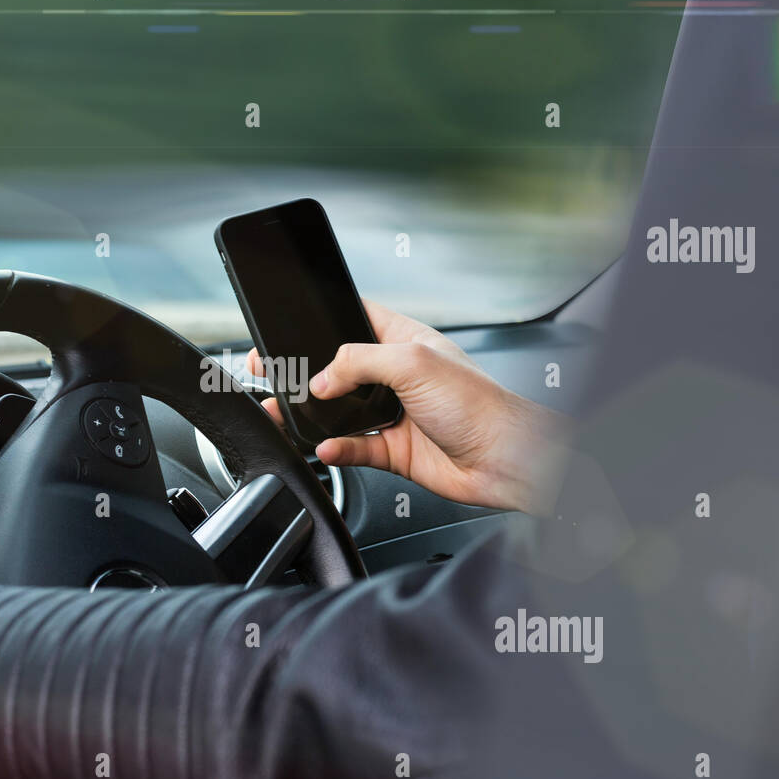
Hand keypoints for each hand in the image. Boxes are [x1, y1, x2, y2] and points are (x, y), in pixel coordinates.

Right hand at [247, 300, 565, 513]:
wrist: (505, 458)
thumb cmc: (478, 403)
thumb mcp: (412, 362)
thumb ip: (358, 362)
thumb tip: (321, 378)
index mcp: (404, 340)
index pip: (353, 319)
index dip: (318, 322)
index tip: (285, 329)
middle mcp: (397, 376)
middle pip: (337, 369)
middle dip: (304, 374)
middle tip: (272, 374)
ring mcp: (394, 413)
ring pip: (339, 412)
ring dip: (311, 416)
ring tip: (283, 414)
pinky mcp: (394, 450)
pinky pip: (353, 449)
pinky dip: (336, 449)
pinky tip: (327, 447)